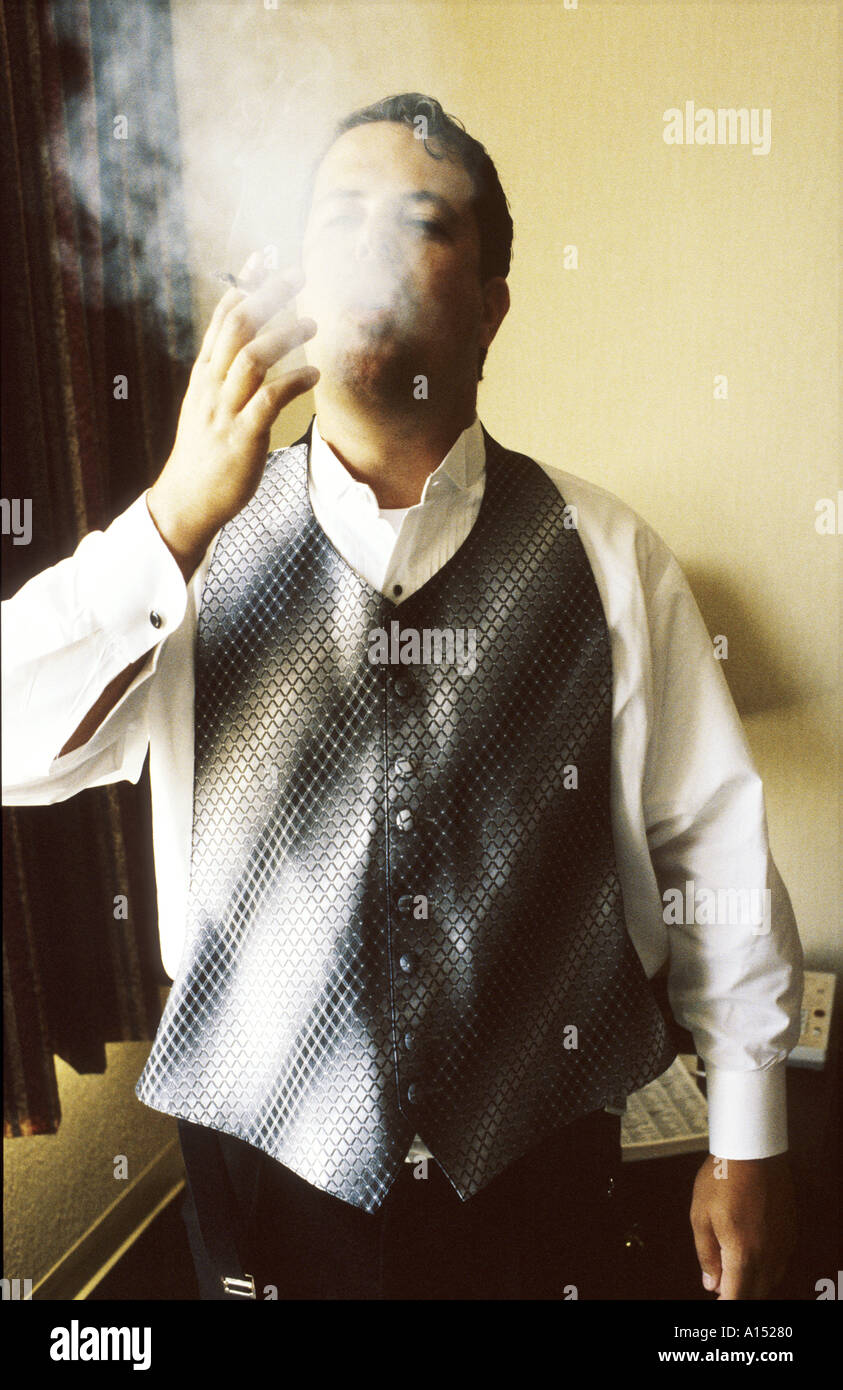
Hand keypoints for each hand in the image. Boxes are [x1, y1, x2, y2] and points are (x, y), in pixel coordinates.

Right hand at [147, 253, 318, 575]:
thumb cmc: (204, 454)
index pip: (222, 318)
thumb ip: (223, 375)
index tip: (265, 258)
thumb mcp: (207, 405)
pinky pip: (269, 400)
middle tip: (297, 274)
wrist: (187, 501)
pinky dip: (294, 381)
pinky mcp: (242, 437)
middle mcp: (211, 386)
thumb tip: (245, 347)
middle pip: (238, 326)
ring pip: (252, 357)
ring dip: (285, 334)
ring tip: (313, 322)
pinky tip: (314, 372)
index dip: (245, 285)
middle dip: (267, 295)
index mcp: (204, 374)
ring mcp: (225, 410)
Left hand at [690, 1152, 796, 1298]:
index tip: (716, 1300)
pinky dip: (765, 1267)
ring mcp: (782, 1244)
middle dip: (738, 1295)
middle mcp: (768, 1255)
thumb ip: (706, 1255)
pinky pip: (780, 1262)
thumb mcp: (700, 1217)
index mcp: (743, 1254)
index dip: (725, 1304)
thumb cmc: (722, 1179)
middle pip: (756, 1293)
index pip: (737, 1298)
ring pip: (770, 1280)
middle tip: (721, 1285)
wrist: (752, 1150)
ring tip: (732, 1269)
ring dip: (752, 1282)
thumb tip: (711, 1283)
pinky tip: (751, 1254)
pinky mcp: (789, 1232)